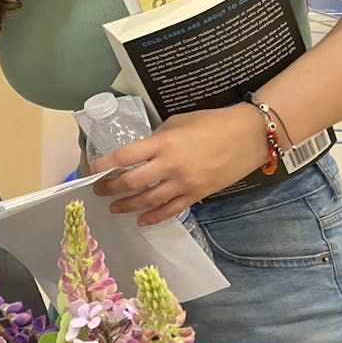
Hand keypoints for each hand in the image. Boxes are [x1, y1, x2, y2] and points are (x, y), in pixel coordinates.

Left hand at [91, 104, 269, 225]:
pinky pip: (171, 210)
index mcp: (163, 143)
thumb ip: (157, 138)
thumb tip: (141, 152)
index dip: (104, 164)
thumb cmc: (212, 122)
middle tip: (99, 190)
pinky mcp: (198, 194)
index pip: (125, 156)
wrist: (250, 135)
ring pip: (149, 200)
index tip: (91, 168)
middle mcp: (170, 165)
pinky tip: (141, 220)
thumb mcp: (178, 122)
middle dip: (111, 187)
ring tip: (114, 207)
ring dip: (127, 205)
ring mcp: (185, 183)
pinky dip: (154, 217)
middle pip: (132, 182)